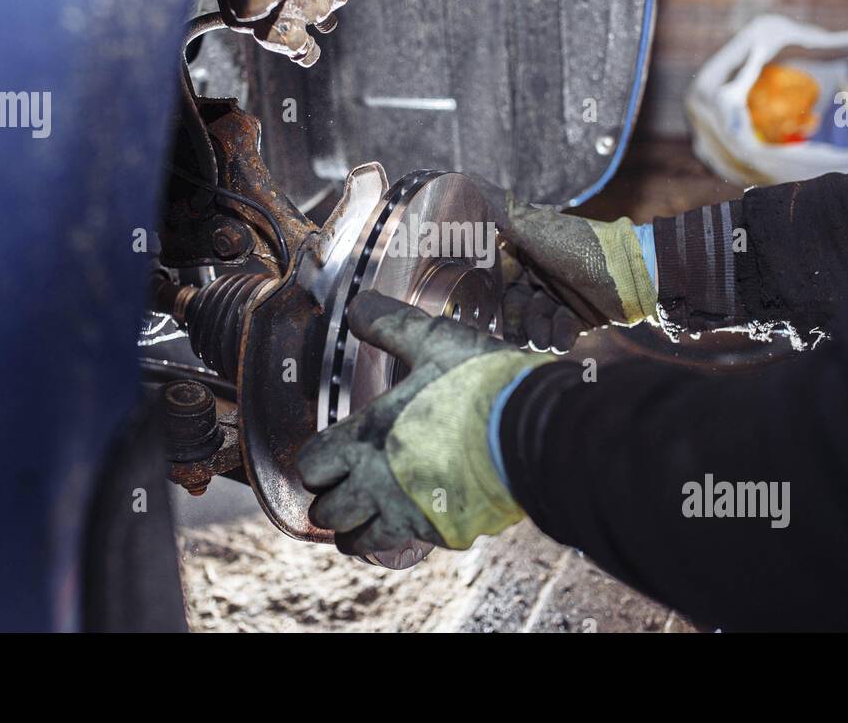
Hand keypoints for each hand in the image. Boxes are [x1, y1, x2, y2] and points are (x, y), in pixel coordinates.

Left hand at [296, 291, 552, 553]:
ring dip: (357, 529)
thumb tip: (356, 305)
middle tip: (345, 486)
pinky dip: (406, 533)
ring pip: (360, 542)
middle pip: (327, 514)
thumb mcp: (433, 340)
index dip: (315, 461)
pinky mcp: (446, 533)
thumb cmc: (481, 384)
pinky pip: (411, 543)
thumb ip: (390, 325)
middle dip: (331, 500)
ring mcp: (412, 516)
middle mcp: (379, 486)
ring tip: (368, 514)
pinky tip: (418, 513)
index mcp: (366, 440)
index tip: (328, 455)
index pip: (310, 467)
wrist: (536, 430)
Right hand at [474, 180, 658, 351]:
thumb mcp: (533, 225)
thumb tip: (461, 177)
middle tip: (521, 324)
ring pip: (530, 328)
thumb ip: (496, 207)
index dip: (487, 298)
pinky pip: (556, 338)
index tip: (483, 310)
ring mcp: (557, 299)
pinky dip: (559, 337)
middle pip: (510, 311)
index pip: (494, 282)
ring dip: (537, 330)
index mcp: (524, 255)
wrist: (632, 274)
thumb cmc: (581, 246)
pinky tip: (568, 328)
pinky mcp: (575, 320)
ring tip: (550, 324)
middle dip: (515, 321)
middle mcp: (538, 276)